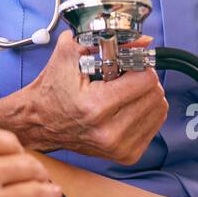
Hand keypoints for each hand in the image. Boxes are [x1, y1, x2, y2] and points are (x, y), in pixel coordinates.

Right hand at [0, 30, 166, 164]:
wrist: (38, 122)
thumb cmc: (52, 89)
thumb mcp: (71, 54)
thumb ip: (106, 41)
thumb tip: (143, 41)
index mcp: (96, 106)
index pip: (146, 80)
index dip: (140, 65)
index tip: (129, 64)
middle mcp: (109, 131)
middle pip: (155, 95)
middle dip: (144, 79)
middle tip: (125, 76)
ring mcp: (119, 147)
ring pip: (159, 110)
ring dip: (146, 96)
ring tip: (124, 92)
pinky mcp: (125, 155)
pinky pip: (155, 126)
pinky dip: (145, 112)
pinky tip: (126, 107)